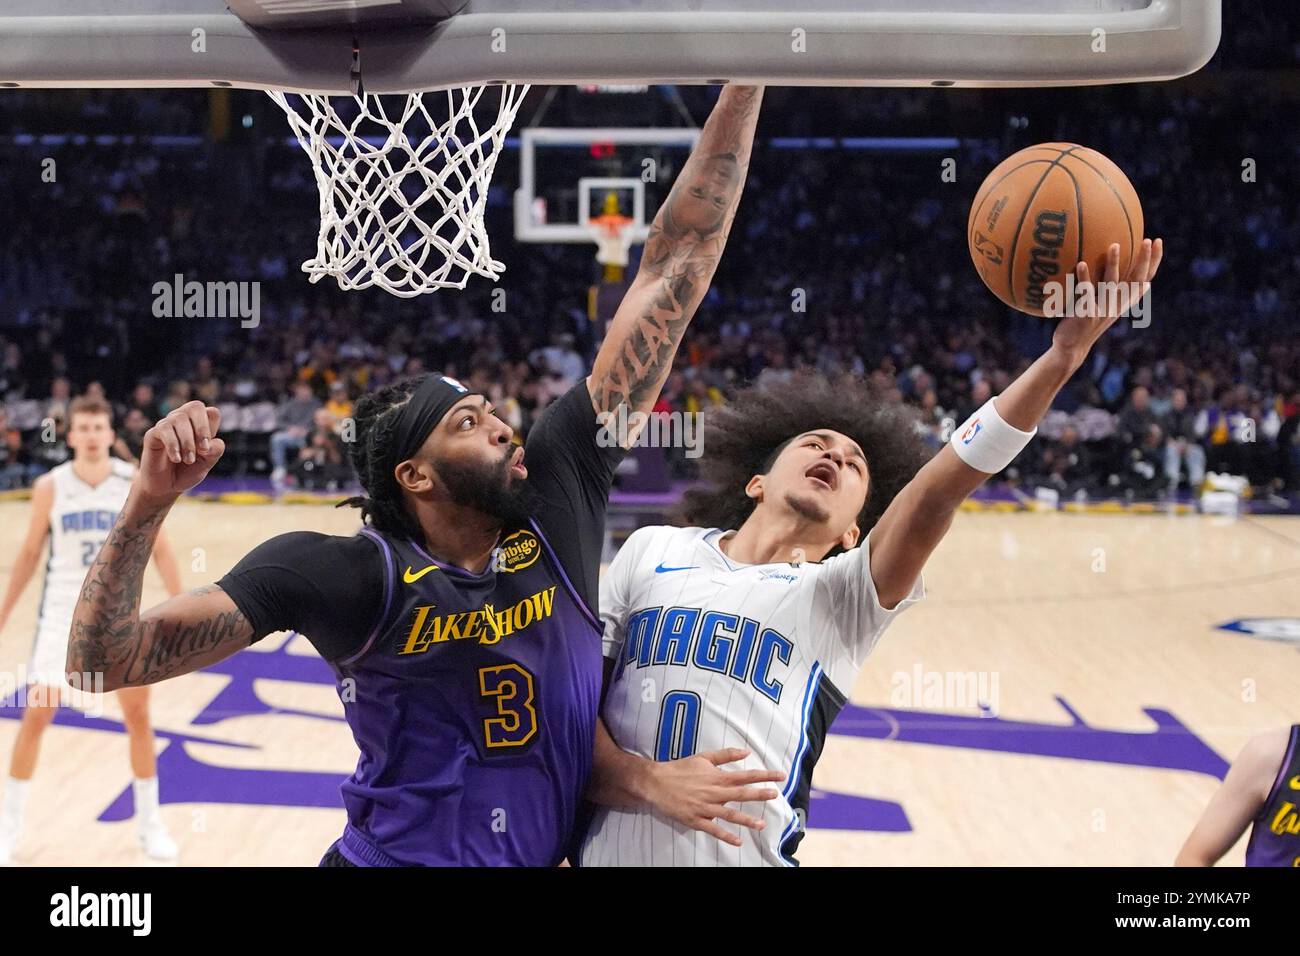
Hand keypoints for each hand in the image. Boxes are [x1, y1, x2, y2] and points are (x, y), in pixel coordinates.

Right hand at [139, 401, 224, 500]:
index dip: (211, 427)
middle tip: (203, 450)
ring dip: (188, 441)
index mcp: (200, 425)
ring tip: (189, 460)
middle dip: (202, 428)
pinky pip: (164, 429)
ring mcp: (167, 425)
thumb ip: (214, 451)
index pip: (211, 412)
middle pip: (195, 406)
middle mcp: (183, 421)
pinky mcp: (153, 434)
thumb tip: (211, 442)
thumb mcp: (207, 463)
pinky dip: (173, 445)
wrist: (166, 487)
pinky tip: (176, 458)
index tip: (207, 448)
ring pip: (180, 418)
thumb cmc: (188, 471)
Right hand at [641, 747, 784, 846]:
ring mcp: (705, 807)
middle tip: (776, 795)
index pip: (745, 775)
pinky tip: (737, 841)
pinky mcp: (695, 819)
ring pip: (729, 814)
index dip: (764, 775)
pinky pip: (713, 829)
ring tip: (761, 824)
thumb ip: (725, 755)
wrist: (656, 782)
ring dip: (746, 820)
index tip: (780, 776)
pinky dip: (725, 835)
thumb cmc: (681, 769)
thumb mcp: (703, 757)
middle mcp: (713, 792)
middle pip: (741, 793)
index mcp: (717, 776)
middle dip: (760, 794)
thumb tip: (746, 752)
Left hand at [1052, 237, 1163, 365]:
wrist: (1071, 347)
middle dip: (1143, 260)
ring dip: (1113, 263)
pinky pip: (1086, 293)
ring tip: (1114, 245)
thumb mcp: (1106, 307)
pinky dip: (1084, 278)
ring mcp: (1103, 310)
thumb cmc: (1086, 322)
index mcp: (1123, 302)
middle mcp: (1117, 305)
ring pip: (1111, 283)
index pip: (1145, 279)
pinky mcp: (1087, 315)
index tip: (1158, 241)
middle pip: (1135, 280)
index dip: (1153, 261)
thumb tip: (1142, 281)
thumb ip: (1118, 293)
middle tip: (1146, 240)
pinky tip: (1081, 263)